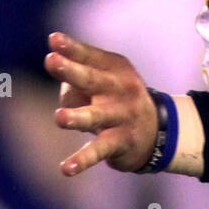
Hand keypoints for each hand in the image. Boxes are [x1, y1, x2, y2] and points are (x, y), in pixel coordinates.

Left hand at [45, 32, 157, 176]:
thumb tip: (60, 87)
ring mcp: (121, 116)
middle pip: (93, 79)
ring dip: (78, 117)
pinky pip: (99, 151)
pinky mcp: (121, 142)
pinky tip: (65, 169)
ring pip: (96, 116)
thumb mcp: (104, 81)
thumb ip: (76, 79)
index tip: (53, 39)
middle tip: (51, 61)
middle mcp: (120, 89)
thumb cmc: (116, 99)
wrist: (157, 130)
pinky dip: (82, 160)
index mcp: (114, 69)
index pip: (90, 56)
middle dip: (72, 71)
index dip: (72, 48)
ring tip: (59, 117)